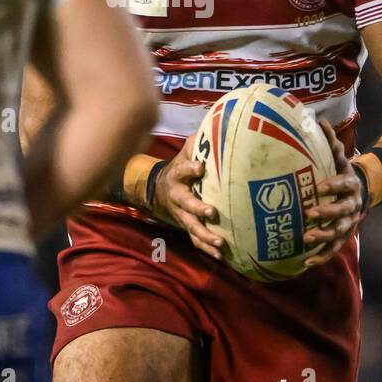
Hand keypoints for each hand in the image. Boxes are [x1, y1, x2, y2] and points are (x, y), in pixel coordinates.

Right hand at [152, 133, 224, 260]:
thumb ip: (200, 141)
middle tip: (212, 212)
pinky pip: (195, 240)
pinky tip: (221, 256)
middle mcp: (178, 196)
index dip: (190, 168)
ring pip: (191, 226)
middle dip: (198, 208)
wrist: (160, 188)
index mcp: (177, 175)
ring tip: (221, 242)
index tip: (200, 167)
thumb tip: (220, 125)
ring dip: (205, 235)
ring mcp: (181, 214)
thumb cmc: (181, 166)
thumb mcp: (188, 149)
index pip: (182, 169)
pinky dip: (207, 248)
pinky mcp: (187, 226)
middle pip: (186, 203)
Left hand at [303, 119, 367, 268]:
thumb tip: (320, 121)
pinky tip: (306, 263)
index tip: (318, 188)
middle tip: (308, 214)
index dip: (332, 186)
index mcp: (350, 184)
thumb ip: (332, 143)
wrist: (364, 192)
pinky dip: (321, 256)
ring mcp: (349, 223)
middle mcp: (352, 205)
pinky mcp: (343, 236)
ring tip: (306, 240)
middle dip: (326, 213)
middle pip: (341, 212)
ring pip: (339, 233)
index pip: (342, 185)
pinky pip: (333, 248)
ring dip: (323, 238)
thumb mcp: (340, 159)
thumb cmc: (343, 173)